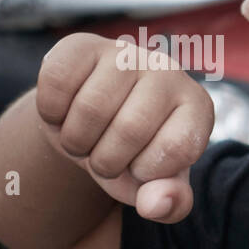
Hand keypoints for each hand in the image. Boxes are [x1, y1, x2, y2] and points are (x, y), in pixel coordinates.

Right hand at [34, 32, 213, 222]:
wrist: (90, 127)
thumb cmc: (132, 157)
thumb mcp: (154, 186)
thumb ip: (169, 203)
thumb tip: (158, 204)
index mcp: (197, 108)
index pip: (177, 148)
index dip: (146, 171)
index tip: (139, 167)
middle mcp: (169, 72)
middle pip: (130, 129)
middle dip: (105, 161)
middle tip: (102, 158)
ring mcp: (126, 54)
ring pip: (90, 108)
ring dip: (75, 141)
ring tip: (83, 140)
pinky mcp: (82, 45)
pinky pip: (57, 82)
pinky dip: (51, 113)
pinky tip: (63, 114)